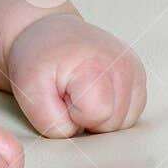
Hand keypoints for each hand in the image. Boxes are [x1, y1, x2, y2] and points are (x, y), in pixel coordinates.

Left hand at [6, 13, 146, 137]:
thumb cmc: (38, 58)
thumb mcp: (28, 90)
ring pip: (126, 122)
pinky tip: (95, 92)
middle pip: (114, 123)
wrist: (48, 33)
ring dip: (101, 115)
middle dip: (88, 117)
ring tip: (82, 92)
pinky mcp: (138, 74)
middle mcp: (123, 64)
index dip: (74, 114)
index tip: (61, 94)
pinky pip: (132, 112)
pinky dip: (113, 110)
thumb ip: (51, 121)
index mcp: (95, 64)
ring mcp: (134, 68)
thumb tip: (77, 133)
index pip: (97, 115)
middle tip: (70, 93)